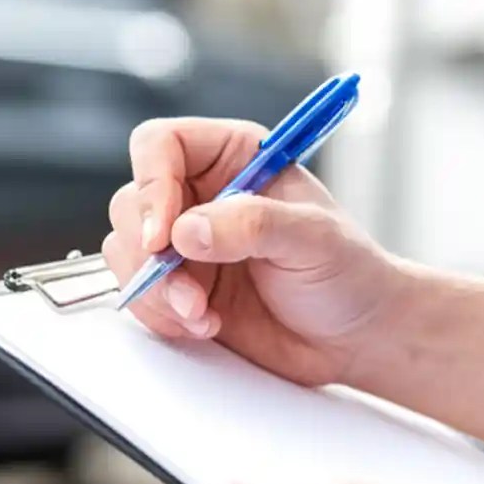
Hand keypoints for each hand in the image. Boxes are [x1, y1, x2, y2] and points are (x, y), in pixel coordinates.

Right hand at [103, 118, 402, 385]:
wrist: (356, 337)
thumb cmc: (349, 274)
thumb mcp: (312, 238)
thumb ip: (251, 225)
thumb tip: (187, 230)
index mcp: (233, 157)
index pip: (160, 146)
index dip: (152, 185)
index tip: (163, 235)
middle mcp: (201, 195)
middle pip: (132, 203)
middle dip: (150, 254)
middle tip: (188, 289)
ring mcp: (186, 245)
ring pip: (126, 253)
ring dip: (156, 292)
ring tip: (202, 314)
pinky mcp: (179, 288)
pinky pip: (139, 294)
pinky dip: (162, 315)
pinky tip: (205, 325)